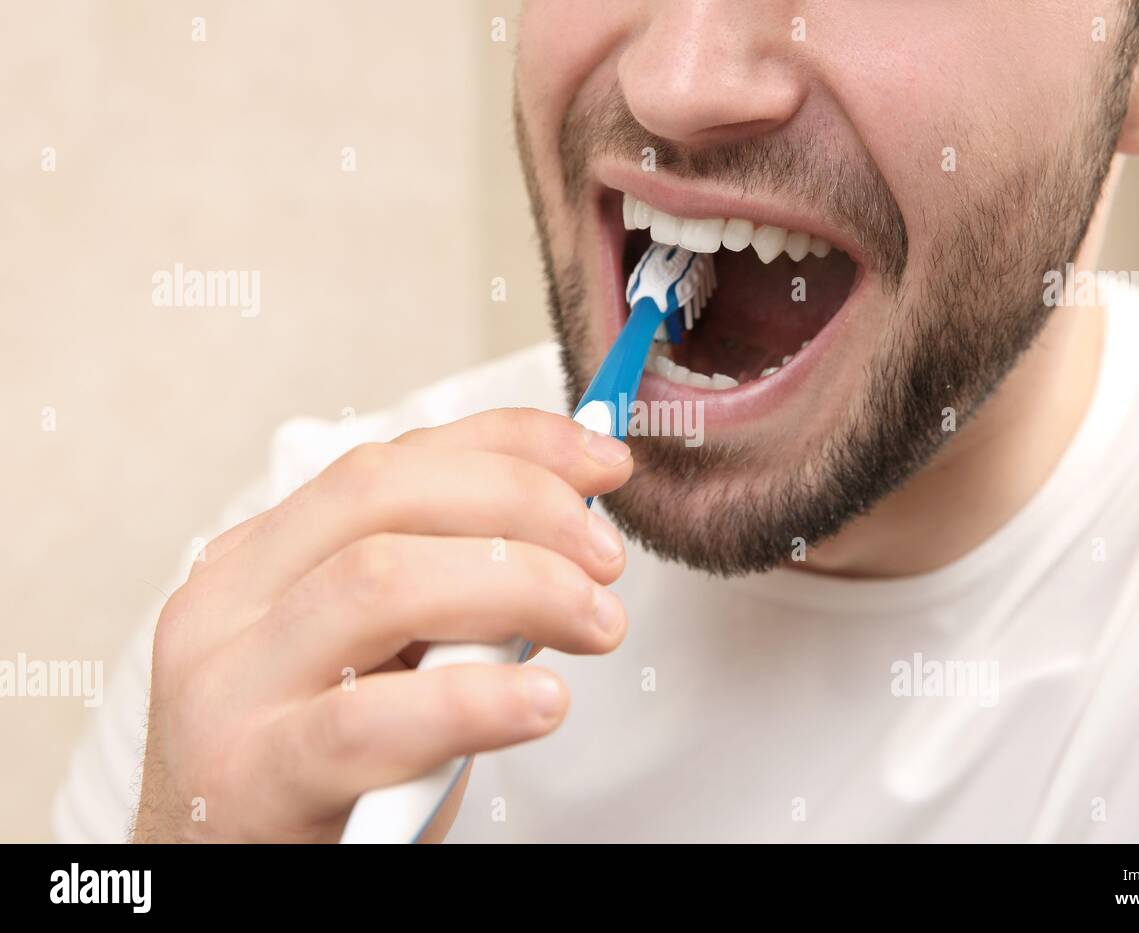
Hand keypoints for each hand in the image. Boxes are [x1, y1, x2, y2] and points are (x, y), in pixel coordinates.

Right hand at [133, 408, 632, 841]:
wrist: (219, 877)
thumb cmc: (318, 771)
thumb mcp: (375, 655)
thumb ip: (444, 587)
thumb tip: (569, 530)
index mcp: (259, 561)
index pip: (388, 462)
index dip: (507, 444)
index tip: (598, 460)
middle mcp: (230, 607)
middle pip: (383, 497)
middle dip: (522, 505)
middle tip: (604, 558)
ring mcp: (230, 690)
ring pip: (381, 582)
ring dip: (520, 586)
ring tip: (598, 623)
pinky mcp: (252, 779)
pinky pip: (369, 722)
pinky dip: (475, 701)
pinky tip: (540, 703)